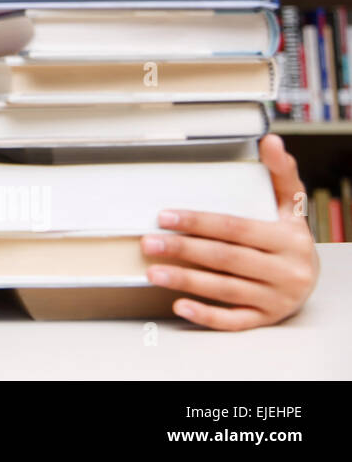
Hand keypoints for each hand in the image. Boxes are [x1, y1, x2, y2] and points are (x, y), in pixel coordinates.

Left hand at [141, 134, 318, 330]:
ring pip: (226, 289)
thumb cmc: (290, 237)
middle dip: (184, 250)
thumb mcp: (290, 205)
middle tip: (148, 242)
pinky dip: (206, 315)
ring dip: (186, 280)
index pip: (236, 228)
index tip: (165, 216)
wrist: (312, 277)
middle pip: (226, 258)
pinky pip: (234, 321)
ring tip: (153, 271)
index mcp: (289, 238)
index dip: (198, 222)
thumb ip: (280, 174)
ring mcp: (277, 298)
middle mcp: (287, 270)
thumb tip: (270, 140)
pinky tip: (180, 305)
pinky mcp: (266, 319)